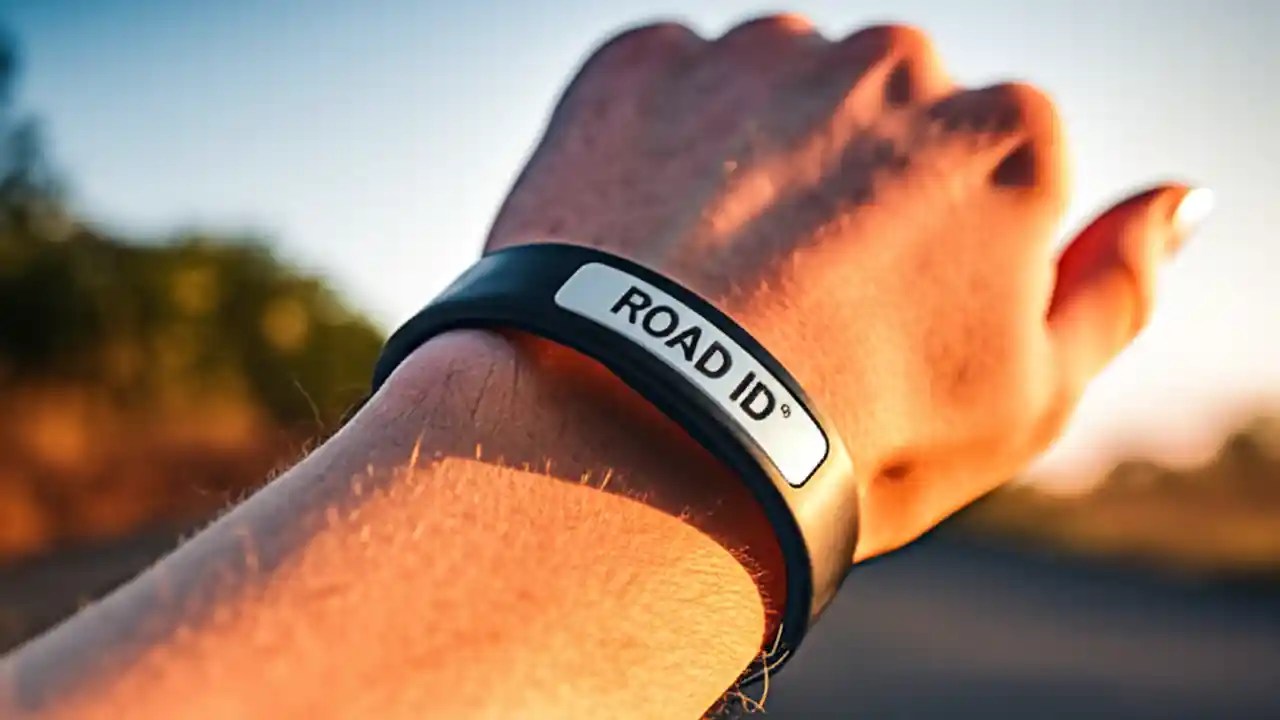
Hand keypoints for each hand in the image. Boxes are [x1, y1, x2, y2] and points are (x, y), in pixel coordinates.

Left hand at [486, 16, 1207, 558]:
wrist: (649, 442)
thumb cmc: (853, 439)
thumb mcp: (1027, 400)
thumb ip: (1113, 285)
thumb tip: (1178, 203)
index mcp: (1005, 136)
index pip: (986, 159)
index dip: (932, 242)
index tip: (884, 308)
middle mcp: (892, 63)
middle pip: (880, 115)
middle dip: (847, 185)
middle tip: (790, 298)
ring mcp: (758, 55)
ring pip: (772, 93)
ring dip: (753, 159)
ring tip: (713, 276)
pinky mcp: (640, 66)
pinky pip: (667, 85)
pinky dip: (659, 145)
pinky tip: (646, 234)